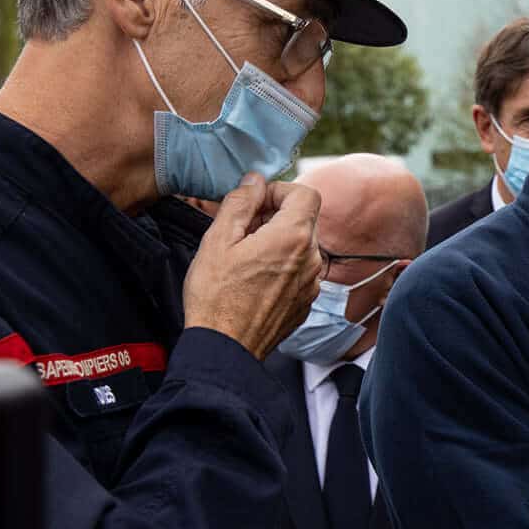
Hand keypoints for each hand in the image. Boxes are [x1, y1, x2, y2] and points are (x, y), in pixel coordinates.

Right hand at [183, 173, 321, 358]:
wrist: (225, 347)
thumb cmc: (216, 295)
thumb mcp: (218, 239)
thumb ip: (240, 202)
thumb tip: (255, 180)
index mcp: (294, 238)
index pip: (306, 193)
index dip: (279, 190)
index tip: (256, 202)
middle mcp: (312, 259)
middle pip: (304, 219)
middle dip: (276, 215)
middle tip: (243, 228)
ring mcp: (312, 283)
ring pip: (302, 245)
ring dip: (278, 240)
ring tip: (245, 256)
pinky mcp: (307, 301)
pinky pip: (300, 270)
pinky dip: (282, 264)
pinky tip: (254, 278)